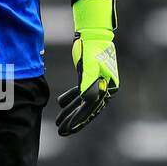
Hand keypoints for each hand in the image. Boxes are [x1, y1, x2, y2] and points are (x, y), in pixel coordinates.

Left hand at [55, 0, 118, 135]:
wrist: (92, 33)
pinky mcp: (89, 77)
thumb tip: (85, 103)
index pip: (91, 108)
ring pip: (83, 103)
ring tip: (58, 122)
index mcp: (108, 88)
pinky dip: (71, 99)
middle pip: (88, 110)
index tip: (68, 129)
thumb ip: (87, 84)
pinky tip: (61, 104)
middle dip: (74, 121)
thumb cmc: (91, 49)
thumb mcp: (89, 67)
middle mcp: (105, 88)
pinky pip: (80, 93)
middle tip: (61, 132)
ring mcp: (97, 83)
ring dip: (70, 112)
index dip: (79, 120)